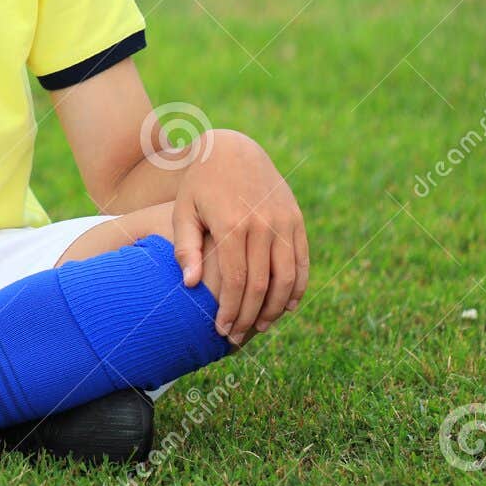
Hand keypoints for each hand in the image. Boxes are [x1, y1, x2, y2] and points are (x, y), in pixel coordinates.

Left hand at [170, 130, 307, 345]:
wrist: (232, 148)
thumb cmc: (199, 185)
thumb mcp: (183, 211)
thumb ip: (186, 248)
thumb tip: (191, 285)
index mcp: (231, 224)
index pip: (236, 282)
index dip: (231, 311)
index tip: (221, 331)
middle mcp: (261, 224)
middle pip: (261, 285)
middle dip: (250, 317)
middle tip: (238, 337)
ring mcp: (283, 221)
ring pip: (287, 278)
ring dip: (276, 309)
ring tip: (260, 327)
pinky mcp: (296, 219)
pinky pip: (302, 261)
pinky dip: (297, 287)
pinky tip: (285, 306)